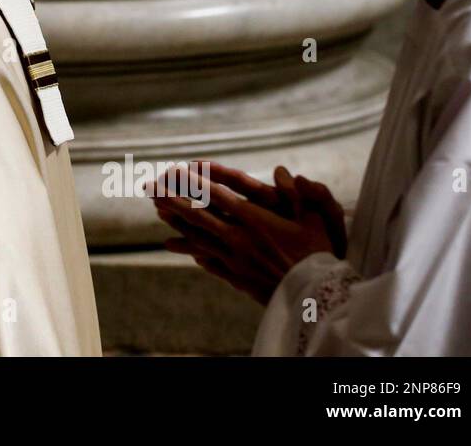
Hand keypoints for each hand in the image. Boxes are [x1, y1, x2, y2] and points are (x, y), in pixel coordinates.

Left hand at [151, 163, 340, 303]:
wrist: (316, 299)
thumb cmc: (320, 254)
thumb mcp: (316, 219)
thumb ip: (298, 194)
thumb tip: (282, 171)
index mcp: (255, 219)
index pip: (216, 196)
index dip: (193, 182)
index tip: (173, 170)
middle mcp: (238, 237)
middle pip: (197, 214)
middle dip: (172, 198)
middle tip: (150, 186)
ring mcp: (234, 258)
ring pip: (197, 236)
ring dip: (175, 221)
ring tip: (156, 209)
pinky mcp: (235, 276)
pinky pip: (206, 259)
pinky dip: (189, 249)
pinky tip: (174, 244)